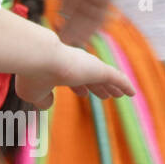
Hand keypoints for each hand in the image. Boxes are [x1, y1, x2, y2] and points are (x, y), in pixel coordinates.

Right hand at [14, 33, 134, 108]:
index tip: (84, 94)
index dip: (79, 87)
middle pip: (91, 78)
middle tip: (105, 95)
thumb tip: (48, 105)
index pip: (73, 79)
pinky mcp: (99, 70)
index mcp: (59, 70)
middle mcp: (75, 66)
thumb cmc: (32, 76)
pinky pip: (116, 78)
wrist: (40, 58)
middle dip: (98, 87)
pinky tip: (132, 93)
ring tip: (121, 95)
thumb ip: (41, 100)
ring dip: (112, 87)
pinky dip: (125, 85)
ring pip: (105, 78)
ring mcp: (88, 67)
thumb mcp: (32, 93)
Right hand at [26, 0, 118, 48]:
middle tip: (64, 36)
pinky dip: (92, 27)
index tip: (60, 18)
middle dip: (73, 22)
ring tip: (72, 44)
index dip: (68, 6)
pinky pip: (99, 14)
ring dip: (81, 29)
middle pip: (82, 7)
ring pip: (90, 14)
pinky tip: (85, 38)